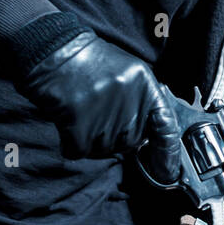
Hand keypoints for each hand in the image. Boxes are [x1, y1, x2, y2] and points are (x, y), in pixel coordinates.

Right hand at [15, 31, 180, 183]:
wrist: (55, 50)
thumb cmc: (92, 62)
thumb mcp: (130, 73)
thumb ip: (144, 101)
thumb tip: (149, 135)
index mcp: (147, 87)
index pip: (166, 127)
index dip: (168, 154)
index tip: (168, 173)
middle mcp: (131, 102)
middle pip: (131, 142)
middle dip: (116, 137)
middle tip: (99, 116)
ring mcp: (106, 114)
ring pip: (105, 149)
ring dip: (92, 141)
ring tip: (83, 114)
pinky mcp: (80, 123)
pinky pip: (79, 150)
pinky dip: (72, 144)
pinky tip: (69, 124)